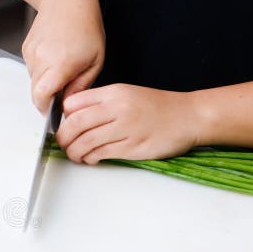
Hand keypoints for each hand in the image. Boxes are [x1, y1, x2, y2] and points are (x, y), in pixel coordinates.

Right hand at [22, 0, 104, 113]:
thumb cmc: (85, 26)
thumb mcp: (95, 60)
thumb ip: (80, 86)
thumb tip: (68, 104)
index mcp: (60, 64)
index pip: (41, 97)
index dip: (45, 109)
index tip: (53, 112)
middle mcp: (41, 60)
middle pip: (35, 93)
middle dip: (46, 98)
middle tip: (62, 91)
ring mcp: (31, 54)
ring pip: (33, 81)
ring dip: (45, 82)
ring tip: (62, 66)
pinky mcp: (26, 49)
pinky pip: (31, 68)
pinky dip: (41, 69)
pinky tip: (54, 55)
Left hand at [56, 84, 201, 163]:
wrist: (189, 116)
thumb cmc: (158, 107)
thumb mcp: (127, 94)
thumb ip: (101, 103)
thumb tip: (73, 117)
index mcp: (114, 93)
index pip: (74, 103)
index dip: (63, 117)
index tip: (63, 126)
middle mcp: (118, 108)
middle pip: (75, 124)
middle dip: (63, 137)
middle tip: (63, 144)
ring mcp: (126, 128)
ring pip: (86, 141)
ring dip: (74, 152)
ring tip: (75, 154)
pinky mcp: (133, 147)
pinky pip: (101, 153)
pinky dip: (90, 158)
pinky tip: (91, 158)